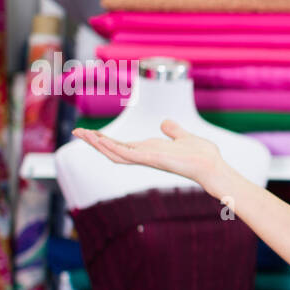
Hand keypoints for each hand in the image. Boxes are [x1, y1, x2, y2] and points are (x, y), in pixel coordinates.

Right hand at [72, 119, 223, 190]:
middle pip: (113, 150)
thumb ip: (173, 131)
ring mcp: (148, 159)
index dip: (105, 140)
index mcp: (150, 150)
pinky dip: (114, 148)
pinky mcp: (153, 160)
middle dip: (94, 142)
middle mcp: (146, 156)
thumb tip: (164, 123)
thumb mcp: (184, 137)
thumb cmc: (203, 155)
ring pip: (116, 153)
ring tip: (81, 134)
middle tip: (76, 132)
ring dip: (98, 144)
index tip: (90, 133)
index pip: (122, 145)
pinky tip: (101, 141)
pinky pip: (129, 155)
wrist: (213, 166)